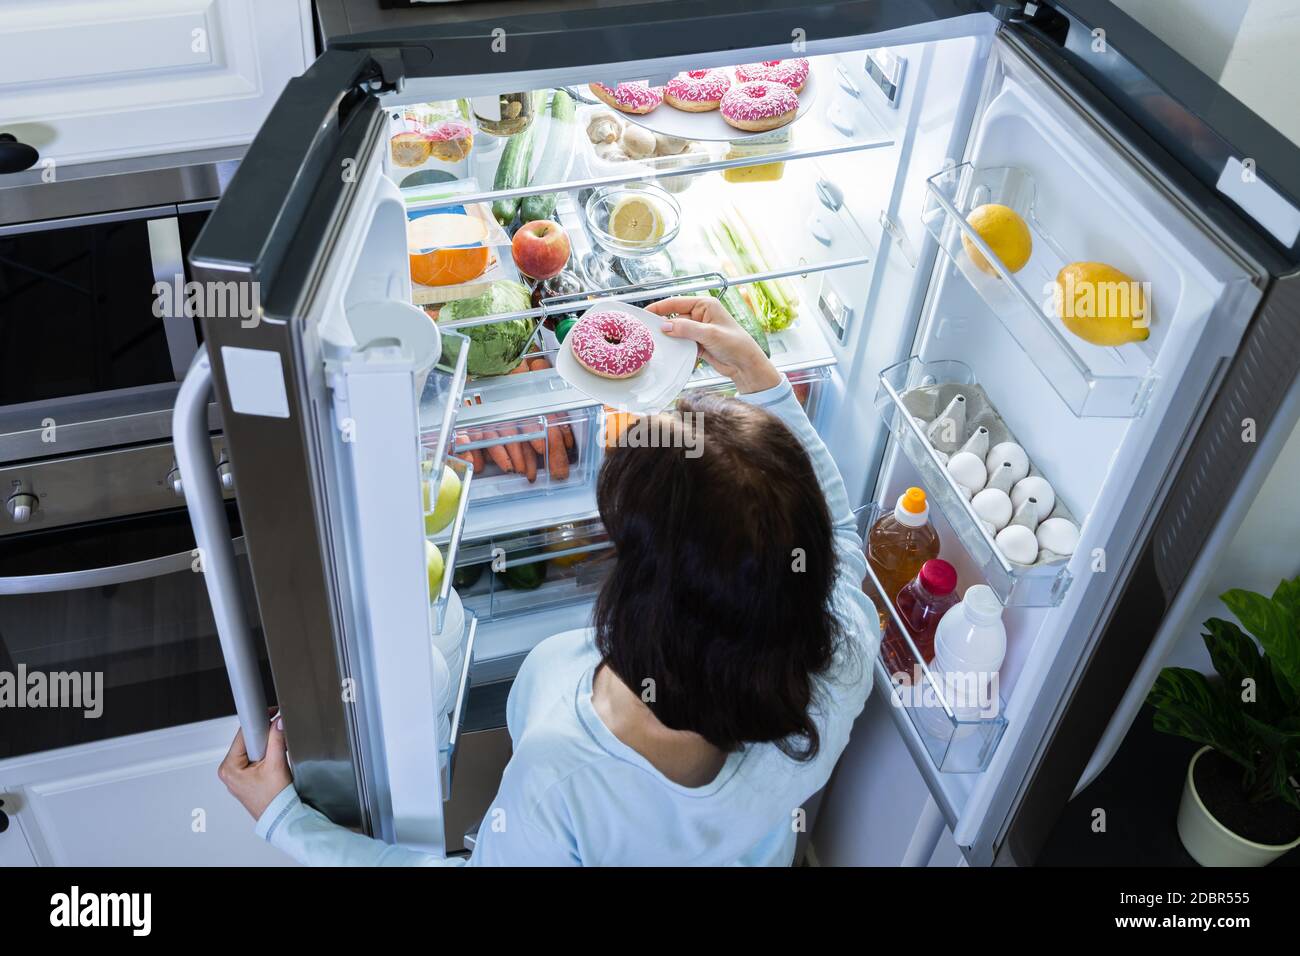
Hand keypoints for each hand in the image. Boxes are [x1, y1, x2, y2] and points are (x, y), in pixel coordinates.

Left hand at [218, 713, 291, 819]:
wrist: (281, 817)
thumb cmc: (274, 800)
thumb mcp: (276, 765)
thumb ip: (276, 740)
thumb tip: (277, 723)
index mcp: (229, 768)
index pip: (242, 734)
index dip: (258, 723)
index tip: (268, 713)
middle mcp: (229, 771)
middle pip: (247, 740)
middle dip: (264, 739)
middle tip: (275, 746)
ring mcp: (236, 775)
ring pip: (252, 749)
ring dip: (266, 748)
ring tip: (274, 761)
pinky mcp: (245, 778)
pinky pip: (254, 758)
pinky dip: (266, 757)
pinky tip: (272, 765)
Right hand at [646, 296, 781, 393]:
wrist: (745, 365)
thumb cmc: (735, 344)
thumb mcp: (709, 334)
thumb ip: (686, 329)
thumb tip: (665, 326)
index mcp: (705, 305)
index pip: (677, 302)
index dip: (659, 307)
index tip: (645, 314)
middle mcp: (701, 315)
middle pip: (675, 318)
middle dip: (665, 327)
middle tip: (650, 335)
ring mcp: (699, 330)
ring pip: (677, 332)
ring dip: (671, 340)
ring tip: (660, 346)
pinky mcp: (698, 343)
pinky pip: (682, 343)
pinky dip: (677, 349)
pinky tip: (673, 354)